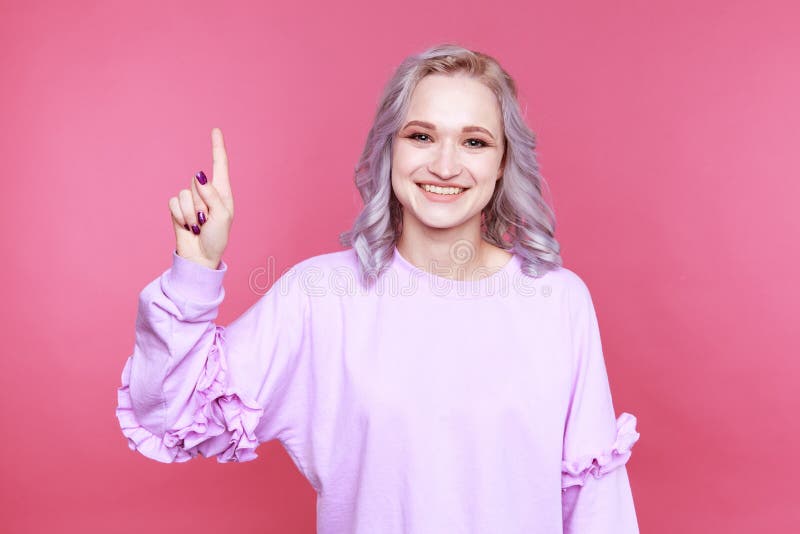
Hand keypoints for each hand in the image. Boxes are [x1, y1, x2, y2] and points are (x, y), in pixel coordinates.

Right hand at [168, 128, 233, 269]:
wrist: (200, 257)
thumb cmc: (217, 238)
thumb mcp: (222, 216)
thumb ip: (212, 195)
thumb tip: (199, 175)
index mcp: (222, 193)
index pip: (220, 165)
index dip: (217, 147)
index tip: (216, 130)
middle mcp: (206, 193)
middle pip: (197, 181)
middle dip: (201, 201)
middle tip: (207, 219)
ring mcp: (190, 200)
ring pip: (184, 193)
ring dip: (191, 212)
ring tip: (198, 224)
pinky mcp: (177, 208)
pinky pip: (173, 202)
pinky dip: (180, 215)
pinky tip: (187, 225)